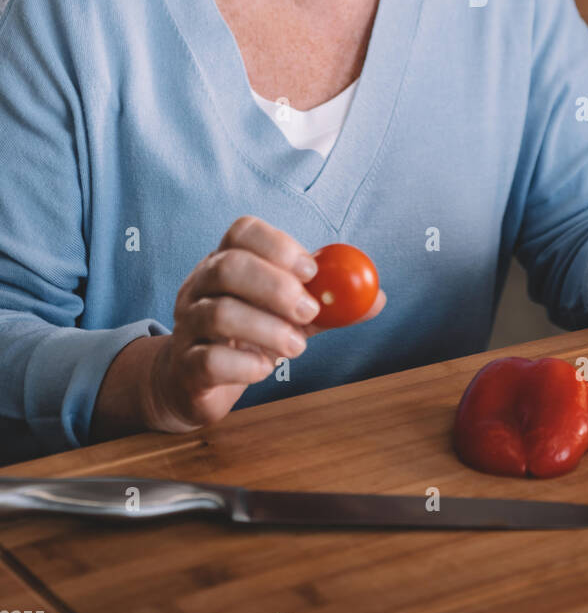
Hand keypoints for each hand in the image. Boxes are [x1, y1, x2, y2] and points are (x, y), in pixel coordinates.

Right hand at [144, 215, 386, 432]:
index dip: (278, 246)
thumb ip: (328, 304)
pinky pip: (210, 360)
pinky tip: (263, 369)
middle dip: (277, 288)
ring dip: (270, 330)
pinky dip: (246, 365)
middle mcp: (200, 285)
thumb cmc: (248, 336)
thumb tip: (377, 296)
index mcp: (226, 260)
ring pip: (220, 313)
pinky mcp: (185, 366)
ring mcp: (187, 325)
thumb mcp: (289, 315)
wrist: (195, 381)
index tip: (311, 271)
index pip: (242, 232)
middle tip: (310, 312)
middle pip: (229, 267)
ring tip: (297, 347)